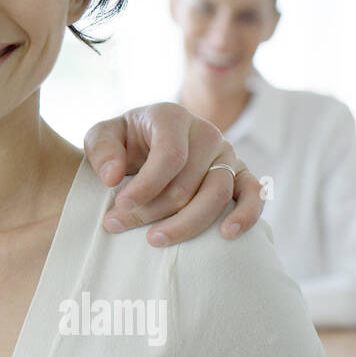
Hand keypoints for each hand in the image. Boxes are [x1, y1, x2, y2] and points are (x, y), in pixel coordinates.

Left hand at [83, 102, 264, 245]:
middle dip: (151, 210)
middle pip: (187, 183)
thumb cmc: (124, 141)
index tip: (119, 205)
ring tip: (155, 239)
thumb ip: (102, 150)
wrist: (147, 143)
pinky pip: (254, 194)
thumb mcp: (102, 136)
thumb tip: (113, 177)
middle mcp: (205, 132)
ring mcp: (226, 154)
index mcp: (171, 117)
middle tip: (118, 225)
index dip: (145, 185)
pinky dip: (246, 215)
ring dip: (186, 223)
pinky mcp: (241, 173)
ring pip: (217, 194)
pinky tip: (226, 235)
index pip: (169, 155)